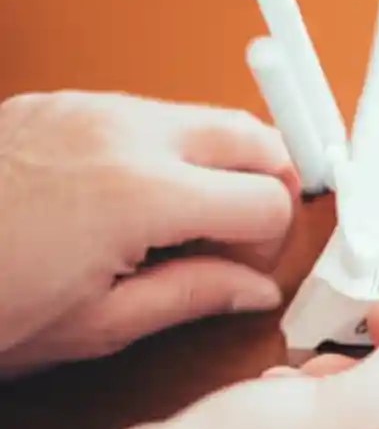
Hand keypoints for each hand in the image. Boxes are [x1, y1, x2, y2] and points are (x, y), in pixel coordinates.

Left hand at [0, 90, 298, 376]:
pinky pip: (145, 115)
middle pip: (251, 136)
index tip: (242, 270)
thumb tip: (251, 291)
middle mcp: (123, 134)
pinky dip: (165, 150)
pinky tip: (133, 200)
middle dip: (266, 184)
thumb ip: (194, 297)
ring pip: (202, 117)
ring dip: (216, 165)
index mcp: (142, 196)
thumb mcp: (97, 324)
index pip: (267, 199)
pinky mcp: (59, 103)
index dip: (268, 244)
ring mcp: (88, 110)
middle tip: (242, 233)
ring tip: (183, 222)